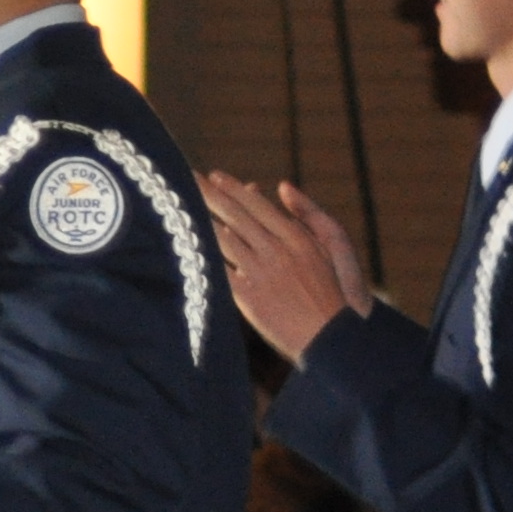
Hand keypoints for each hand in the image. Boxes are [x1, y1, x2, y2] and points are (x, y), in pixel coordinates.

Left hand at [202, 173, 374, 363]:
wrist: (333, 335)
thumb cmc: (335, 291)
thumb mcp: (331, 247)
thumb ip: (308, 214)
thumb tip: (282, 186)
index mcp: (297, 238)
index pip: (257, 206)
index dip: (234, 189)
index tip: (215, 175)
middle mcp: (277, 251)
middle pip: (235, 217)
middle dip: (208, 195)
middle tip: (185, 178)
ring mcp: (261, 273)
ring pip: (222, 240)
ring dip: (199, 221)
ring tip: (178, 207)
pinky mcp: (248, 297)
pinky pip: (219, 271)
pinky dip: (203, 256)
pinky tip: (185, 245)